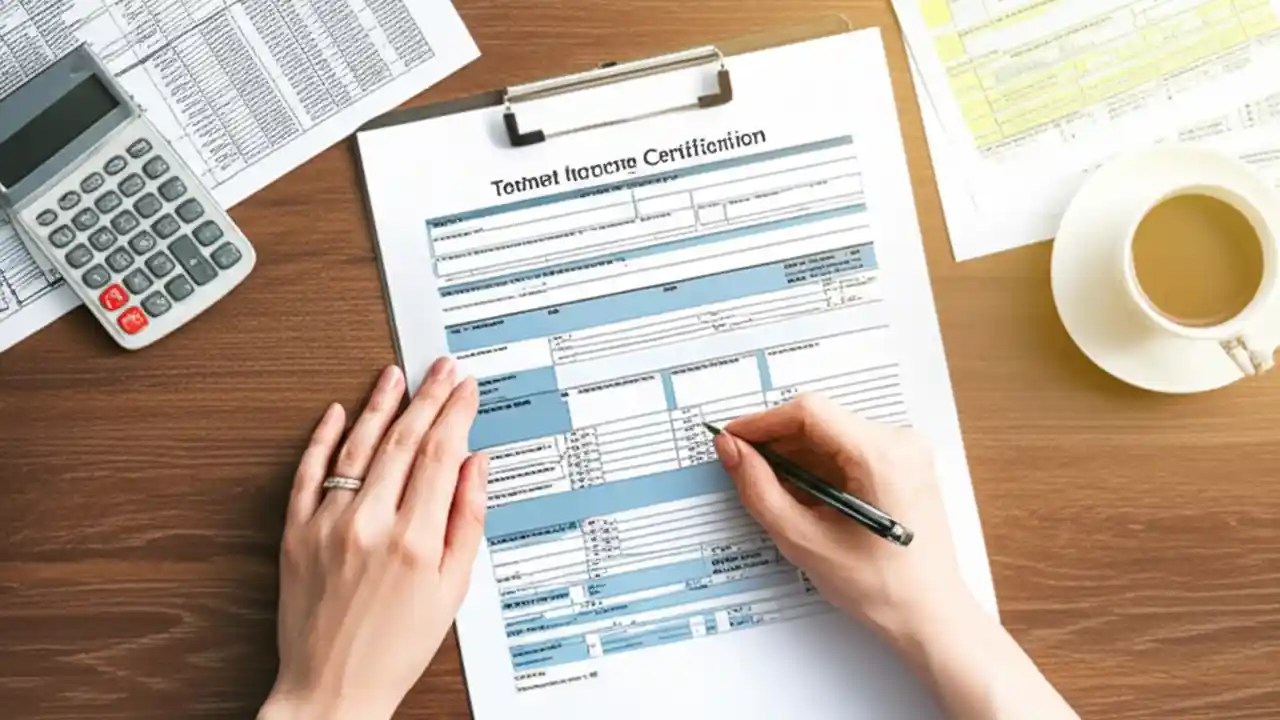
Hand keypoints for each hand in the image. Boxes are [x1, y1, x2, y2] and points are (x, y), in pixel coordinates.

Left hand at [259, 358, 485, 719]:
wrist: (332, 688)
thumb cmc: (396, 647)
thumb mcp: (452, 590)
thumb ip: (467, 521)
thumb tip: (476, 466)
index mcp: (416, 540)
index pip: (442, 455)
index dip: (456, 413)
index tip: (466, 388)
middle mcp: (370, 525)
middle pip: (404, 441)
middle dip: (427, 396)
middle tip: (440, 369)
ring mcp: (328, 525)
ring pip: (357, 447)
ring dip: (379, 405)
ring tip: (394, 376)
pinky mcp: (295, 533)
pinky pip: (308, 473)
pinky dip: (322, 439)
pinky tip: (339, 413)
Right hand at [713, 394, 970, 639]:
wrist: (930, 615)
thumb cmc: (880, 587)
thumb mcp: (804, 540)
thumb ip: (759, 489)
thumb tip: (731, 449)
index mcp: (882, 456)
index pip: (809, 412)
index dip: (762, 422)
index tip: (732, 438)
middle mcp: (900, 442)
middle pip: (820, 421)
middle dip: (777, 443)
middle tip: (745, 469)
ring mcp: (906, 451)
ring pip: (832, 434)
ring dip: (798, 456)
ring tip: (778, 493)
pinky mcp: (904, 463)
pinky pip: (849, 448)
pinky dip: (820, 466)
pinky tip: (807, 498)